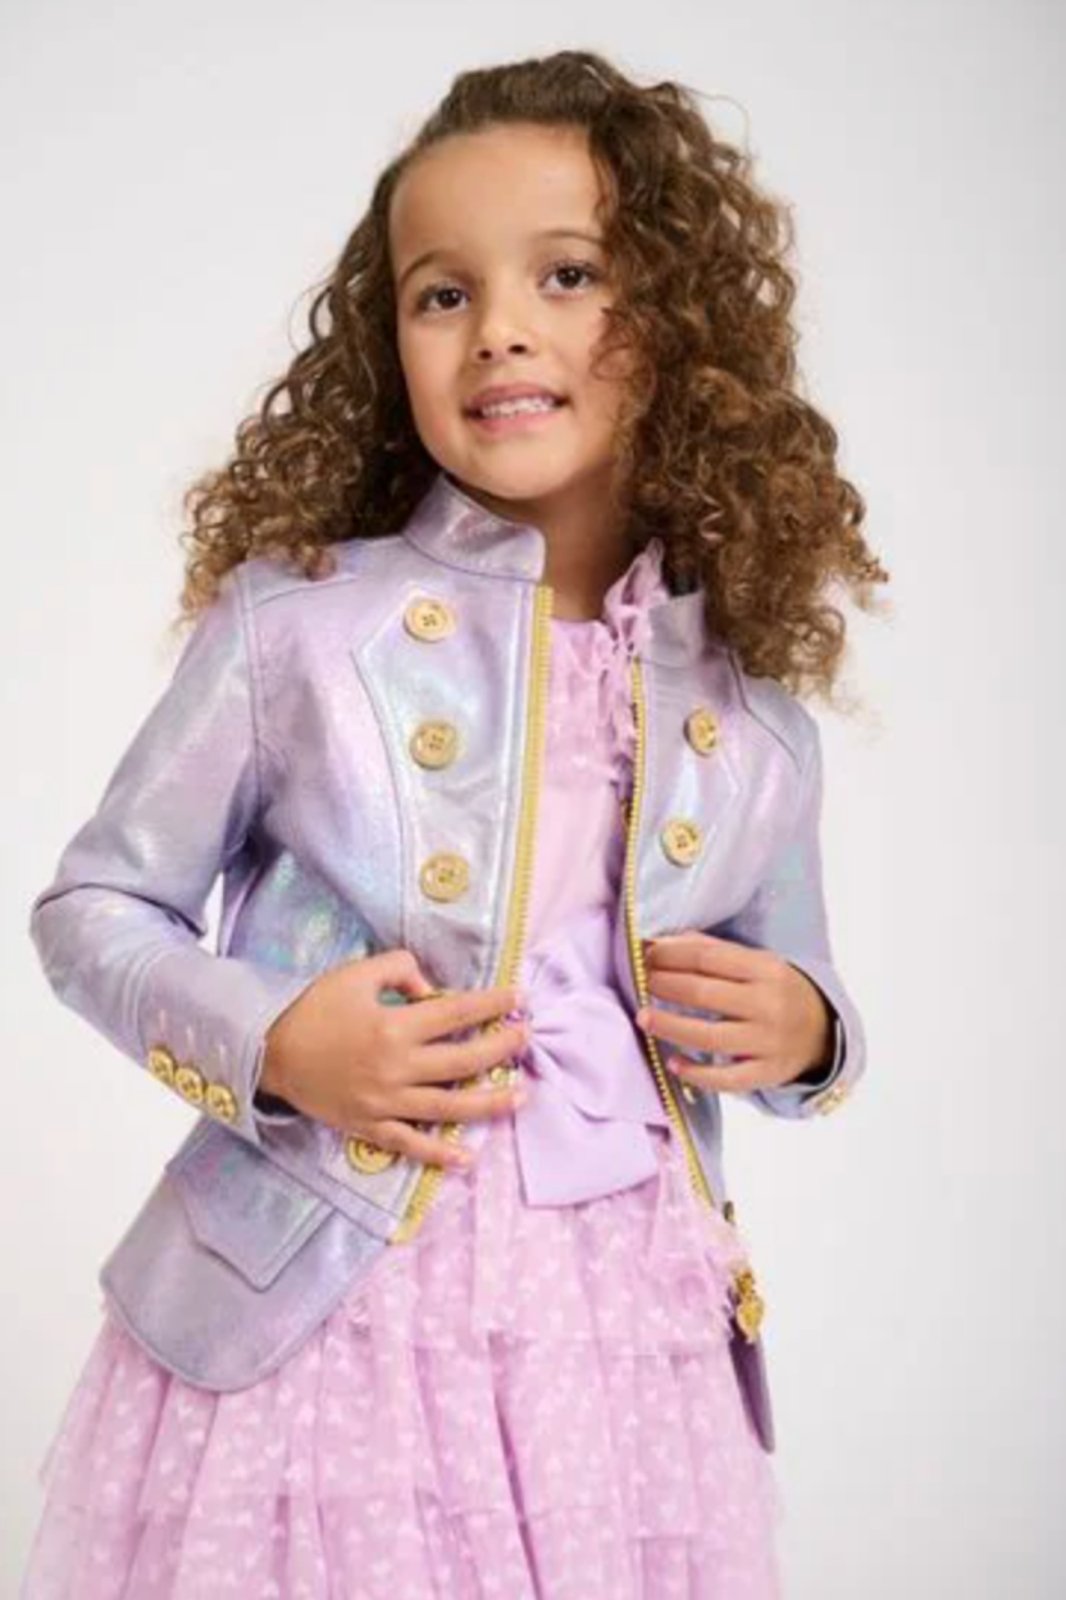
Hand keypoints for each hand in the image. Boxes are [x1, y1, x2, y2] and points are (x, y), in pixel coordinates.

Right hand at [261, 948, 529, 1168]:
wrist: (268, 1051)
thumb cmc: (314, 1008)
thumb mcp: (355, 974)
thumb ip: (400, 969)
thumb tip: (435, 989)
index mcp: (393, 1026)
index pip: (456, 1012)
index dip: (492, 1005)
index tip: (518, 999)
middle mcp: (396, 1067)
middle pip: (462, 1060)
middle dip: (501, 1048)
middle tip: (526, 1039)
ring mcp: (385, 1102)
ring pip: (448, 1106)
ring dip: (489, 1102)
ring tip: (521, 1097)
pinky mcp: (370, 1126)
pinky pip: (410, 1145)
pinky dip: (439, 1154)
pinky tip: (467, 1158)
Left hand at [635, 930, 833, 1093]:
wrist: (823, 1031)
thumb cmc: (776, 991)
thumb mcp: (756, 963)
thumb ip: (711, 951)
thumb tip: (659, 941)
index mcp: (766, 969)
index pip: (708, 958)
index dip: (670, 955)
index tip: (645, 954)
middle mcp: (769, 1004)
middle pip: (704, 994)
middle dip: (665, 985)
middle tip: (640, 981)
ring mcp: (768, 1042)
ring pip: (710, 1037)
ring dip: (671, 1027)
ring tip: (643, 1018)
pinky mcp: (766, 1073)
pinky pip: (726, 1079)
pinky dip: (696, 1073)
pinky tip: (672, 1062)